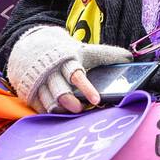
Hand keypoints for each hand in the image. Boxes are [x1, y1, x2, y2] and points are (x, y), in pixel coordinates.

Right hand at [6, 25, 132, 112]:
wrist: (33, 45)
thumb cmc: (66, 52)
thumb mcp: (85, 50)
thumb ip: (107, 54)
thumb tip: (129, 58)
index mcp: (66, 60)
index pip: (77, 76)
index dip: (86, 89)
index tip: (96, 100)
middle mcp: (51, 72)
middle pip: (61, 92)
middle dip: (72, 103)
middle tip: (81, 110)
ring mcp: (38, 82)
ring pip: (49, 102)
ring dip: (61, 110)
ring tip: (72, 114)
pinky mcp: (30, 91)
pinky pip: (38, 106)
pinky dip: (49, 112)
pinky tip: (59, 114)